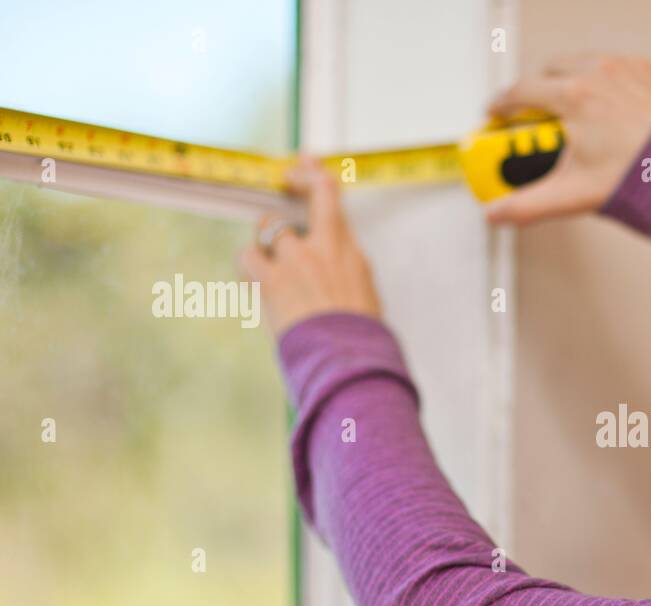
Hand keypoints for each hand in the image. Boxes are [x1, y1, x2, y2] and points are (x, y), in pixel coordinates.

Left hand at [239, 157, 382, 337]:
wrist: (348, 358)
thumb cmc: (359, 338)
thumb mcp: (364, 296)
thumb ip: (345, 269)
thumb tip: (332, 260)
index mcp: (350, 252)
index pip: (330, 197)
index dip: (313, 174)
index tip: (304, 162)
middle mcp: (325, 247)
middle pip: (304, 196)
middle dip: (288, 197)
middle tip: (279, 211)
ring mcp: (297, 260)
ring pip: (268, 227)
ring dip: (265, 244)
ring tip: (270, 270)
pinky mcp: (273, 278)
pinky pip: (248, 257)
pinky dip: (249, 268)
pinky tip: (259, 286)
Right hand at [484, 53, 650, 225]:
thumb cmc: (647, 181)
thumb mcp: (574, 196)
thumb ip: (527, 204)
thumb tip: (498, 213)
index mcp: (575, 97)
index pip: (520, 92)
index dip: (501, 106)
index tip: (495, 115)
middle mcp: (601, 74)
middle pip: (551, 71)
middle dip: (537, 92)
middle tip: (536, 122)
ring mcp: (631, 70)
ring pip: (586, 64)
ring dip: (572, 82)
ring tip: (576, 116)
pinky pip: (621, 69)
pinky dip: (609, 84)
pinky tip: (613, 112)